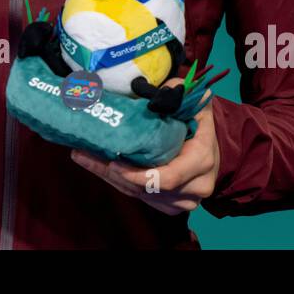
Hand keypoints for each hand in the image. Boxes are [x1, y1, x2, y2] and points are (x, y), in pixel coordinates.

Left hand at [70, 79, 219, 214]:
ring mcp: (181, 201)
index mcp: (200, 161)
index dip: (138, 175)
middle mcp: (193, 187)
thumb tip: (162, 87)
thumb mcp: (196, 103)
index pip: (167, 178)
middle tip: (82, 153)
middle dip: (111, 173)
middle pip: (145, 188)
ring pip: (137, 194)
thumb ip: (181, 92)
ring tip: (81, 155)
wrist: (211, 151)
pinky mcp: (168, 205)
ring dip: (107, 177)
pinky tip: (94, 164)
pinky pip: (138, 197)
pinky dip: (116, 182)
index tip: (113, 162)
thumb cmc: (199, 124)